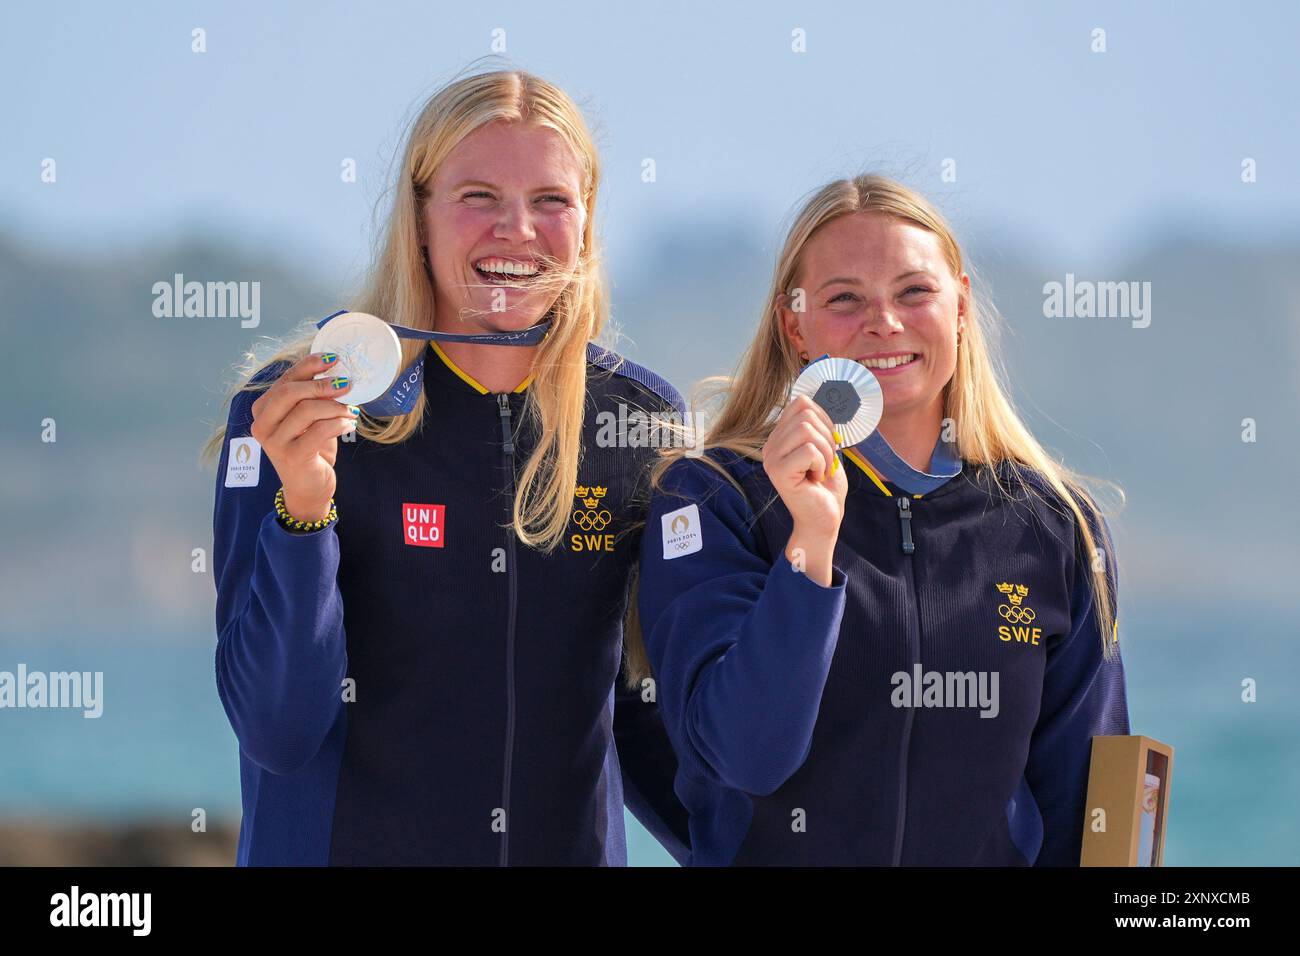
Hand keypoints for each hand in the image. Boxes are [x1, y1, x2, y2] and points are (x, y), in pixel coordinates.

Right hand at [249, 353, 357, 521]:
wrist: (308, 487)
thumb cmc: (309, 448)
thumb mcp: (308, 419)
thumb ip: (313, 398)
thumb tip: (336, 372)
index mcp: (262, 409)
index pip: (285, 380)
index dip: (308, 366)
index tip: (333, 359)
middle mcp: (262, 424)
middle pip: (290, 393)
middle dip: (321, 385)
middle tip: (347, 384)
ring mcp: (274, 442)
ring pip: (306, 411)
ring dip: (335, 407)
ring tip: (352, 409)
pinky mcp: (292, 457)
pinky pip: (319, 431)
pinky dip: (339, 424)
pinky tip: (350, 424)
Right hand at [760, 396, 847, 584]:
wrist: (825, 519)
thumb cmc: (826, 487)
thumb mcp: (825, 448)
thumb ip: (820, 425)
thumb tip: (828, 397)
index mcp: (779, 437)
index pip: (801, 402)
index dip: (824, 418)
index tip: (829, 443)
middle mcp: (770, 446)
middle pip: (806, 414)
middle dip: (827, 437)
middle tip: (826, 461)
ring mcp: (772, 459)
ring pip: (808, 431)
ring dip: (826, 452)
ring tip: (821, 470)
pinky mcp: (779, 473)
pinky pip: (809, 450)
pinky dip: (822, 463)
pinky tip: (816, 478)